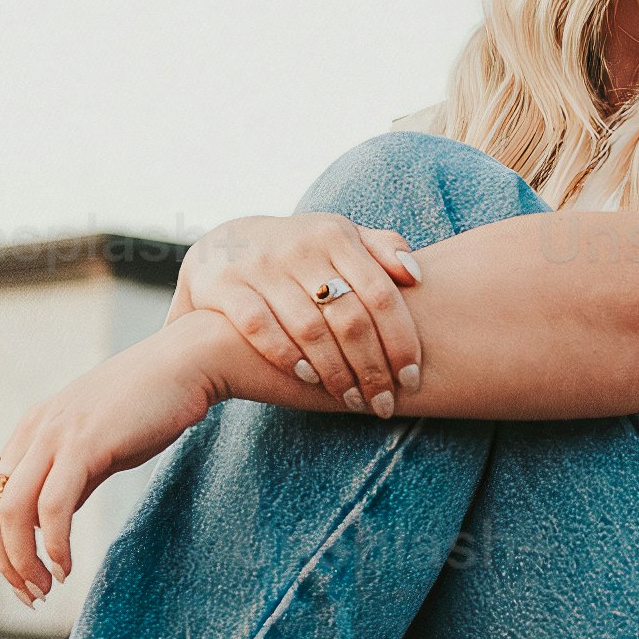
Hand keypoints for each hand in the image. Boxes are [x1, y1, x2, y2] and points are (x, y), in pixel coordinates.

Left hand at [0, 329, 228, 599]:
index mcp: (32, 431)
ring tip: (45, 589)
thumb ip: (71, 479)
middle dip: (3, 561)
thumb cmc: (150, 405)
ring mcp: (56, 436)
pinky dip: (54, 545)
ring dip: (24, 560)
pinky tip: (68, 567)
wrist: (186, 364)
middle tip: (29, 595)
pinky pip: (53, 507)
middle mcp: (34, 432)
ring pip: (12, 512)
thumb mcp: (98, 445)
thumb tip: (52, 522)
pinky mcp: (84, 444)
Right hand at [174, 210, 424, 416]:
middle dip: (372, 368)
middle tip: (384, 402)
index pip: (381, 295)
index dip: (401, 341)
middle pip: (350, 318)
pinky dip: (286, 356)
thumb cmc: (299, 252)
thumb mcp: (338, 237)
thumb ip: (381, 248)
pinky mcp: (226, 286)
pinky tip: (307, 379)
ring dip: (335, 372)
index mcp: (335, 236)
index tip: (413, 378)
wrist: (223, 245)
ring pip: (309, 329)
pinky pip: (260, 327)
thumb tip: (416, 276)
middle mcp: (300, 248)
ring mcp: (261, 267)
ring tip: (351, 399)